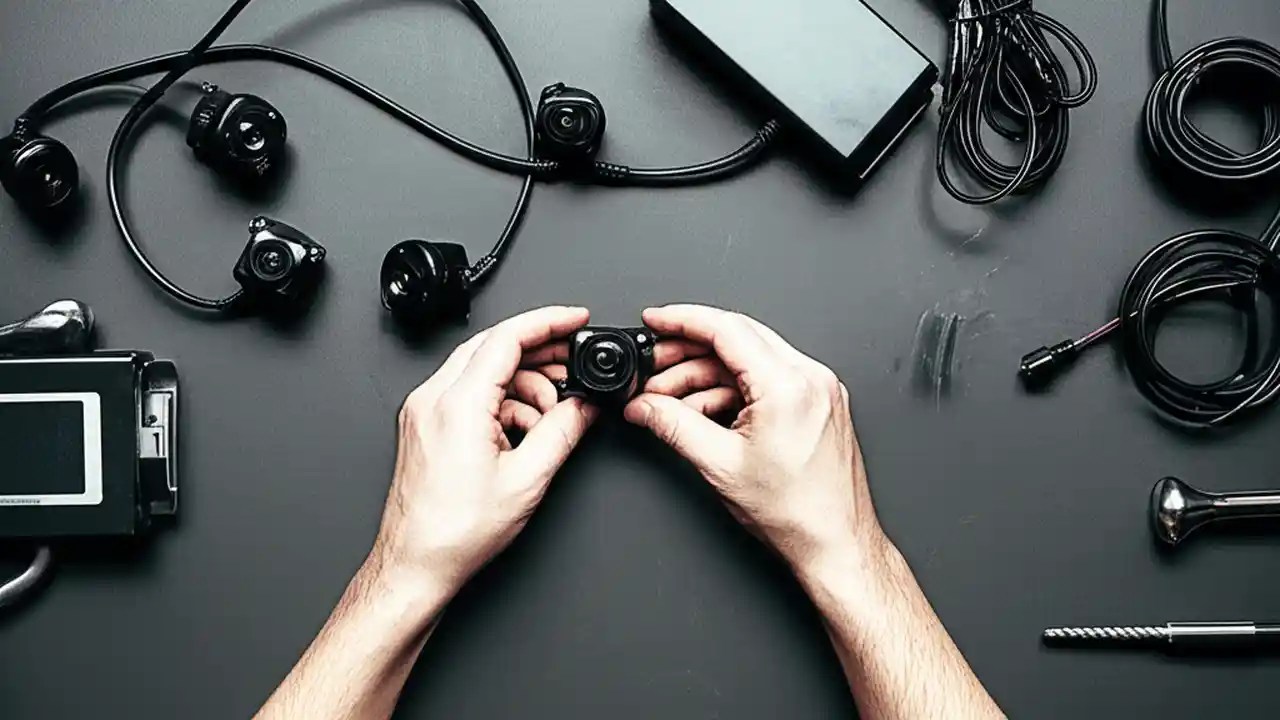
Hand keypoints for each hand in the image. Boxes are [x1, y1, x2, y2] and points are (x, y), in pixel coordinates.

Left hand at [372, 306, 598, 596]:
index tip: (574, 319)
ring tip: (550, 418)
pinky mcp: (425, 424)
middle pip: (493, 347)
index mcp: (457, 405)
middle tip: (571, 368)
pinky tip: (524, 430)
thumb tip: (585, 406)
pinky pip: (469, 393)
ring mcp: (424, 410)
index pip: (507, 338)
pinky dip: (501, 402)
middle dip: (538, 354)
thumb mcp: (528, 479)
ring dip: (522, 384)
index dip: (548, 321)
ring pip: (482, 370)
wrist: (416, 563)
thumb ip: (563, 432)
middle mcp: (433, 399)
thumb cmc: (455, 532)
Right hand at [624, 305, 884, 573]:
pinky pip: (766, 380)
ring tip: (669, 400)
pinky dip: (730, 390)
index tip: (655, 320)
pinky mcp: (817, 403)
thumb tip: (644, 406)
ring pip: (749, 360)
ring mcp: (817, 389)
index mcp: (789, 386)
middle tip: (653, 366)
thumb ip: (673, 425)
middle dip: (688, 350)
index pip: (727, 328)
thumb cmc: (797, 513)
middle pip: (737, 339)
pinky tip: (700, 411)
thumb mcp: (720, 464)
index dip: (682, 319)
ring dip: (706, 375)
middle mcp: (810, 378)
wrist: (834, 543)